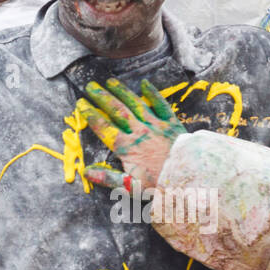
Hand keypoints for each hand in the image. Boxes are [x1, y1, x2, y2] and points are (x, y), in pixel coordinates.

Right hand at [78, 78, 186, 193]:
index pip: (104, 128)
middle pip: (117, 111)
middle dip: (102, 98)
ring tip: (110, 81)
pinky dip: (153, 94)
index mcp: (127, 148)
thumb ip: (108, 178)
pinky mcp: (172, 124)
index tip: (81, 104)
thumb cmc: (159, 185)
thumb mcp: (131, 187)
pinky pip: (161, 105)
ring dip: (122, 92)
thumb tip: (86, 172)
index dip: (91, 115)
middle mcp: (139, 132)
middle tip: (91, 86)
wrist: (189, 178)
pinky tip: (145, 84)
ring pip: (135, 104)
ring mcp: (156, 126)